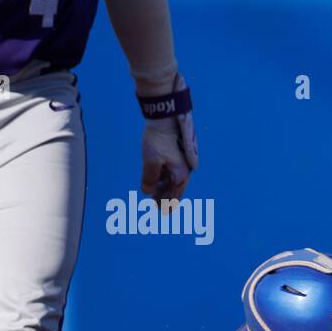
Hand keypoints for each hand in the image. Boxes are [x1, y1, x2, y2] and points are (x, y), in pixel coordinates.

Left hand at [141, 74, 198, 201]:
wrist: (165, 117)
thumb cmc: (159, 139)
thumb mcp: (151, 160)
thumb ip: (149, 178)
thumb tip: (147, 191)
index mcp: (180, 174)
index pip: (174, 195)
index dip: (168, 205)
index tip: (162, 213)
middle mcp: (184, 170)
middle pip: (174, 188)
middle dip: (165, 197)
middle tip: (156, 206)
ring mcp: (182, 162)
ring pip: (172, 179)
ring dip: (163, 186)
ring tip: (154, 192)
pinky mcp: (177, 154)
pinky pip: (171, 170)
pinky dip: (164, 176)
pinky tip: (156, 177)